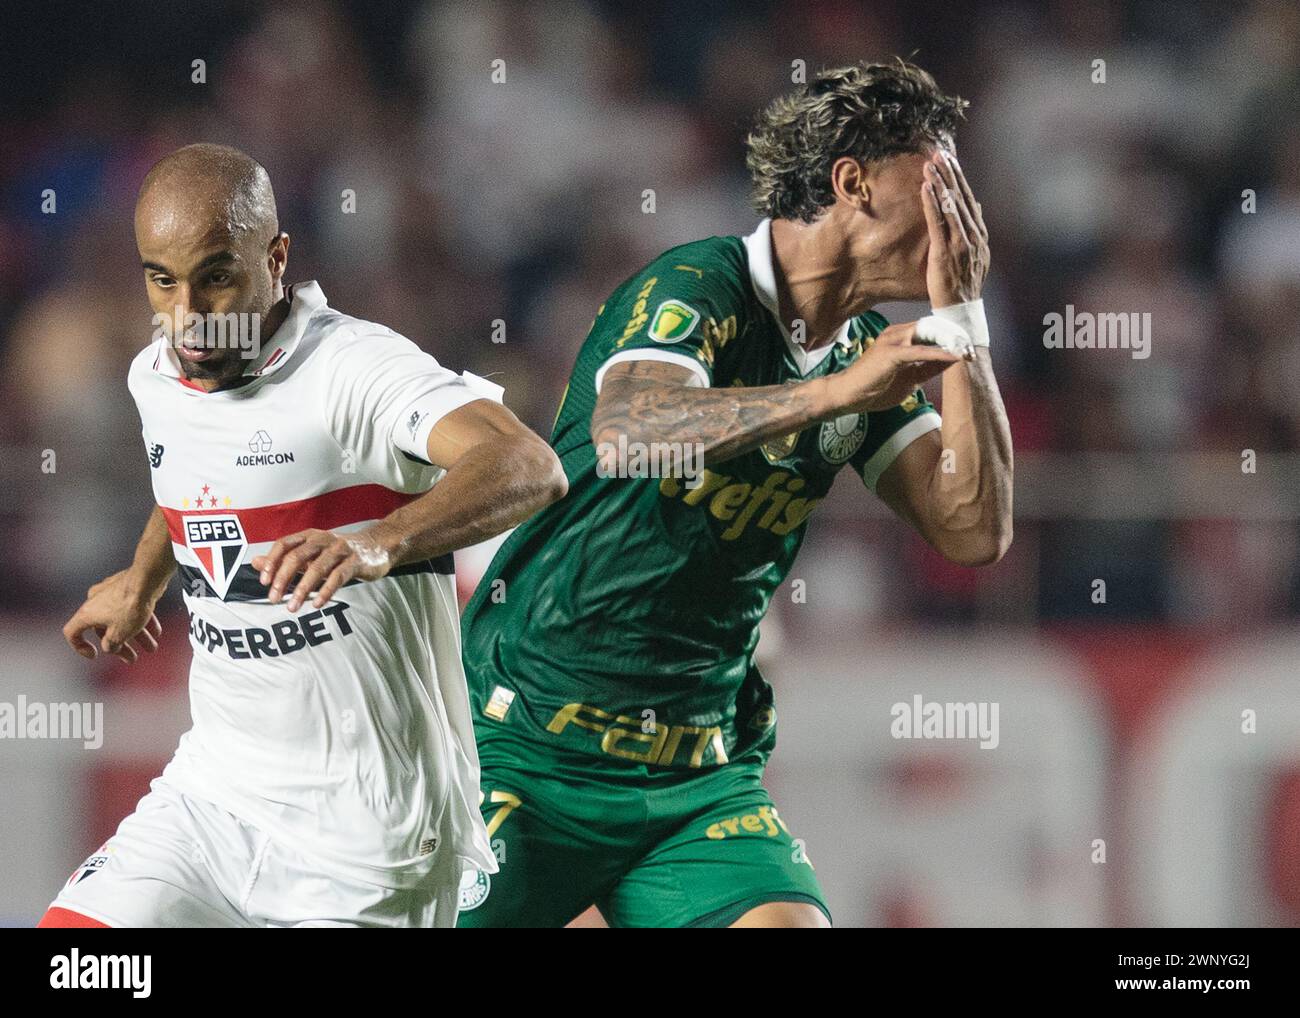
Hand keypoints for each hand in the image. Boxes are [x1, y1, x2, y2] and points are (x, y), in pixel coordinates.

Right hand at [63, 569, 163, 661]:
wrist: (147, 578)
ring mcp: (110, 592)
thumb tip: (110, 646)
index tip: (95, 654)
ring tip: (152, 648)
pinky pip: (131, 607)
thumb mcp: (119, 634)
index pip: (71, 633)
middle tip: (133, 658)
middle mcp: (94, 601)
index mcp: (86, 613)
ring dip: (136, 635)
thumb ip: (111, 645)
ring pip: (121, 619)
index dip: (80, 647)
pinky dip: (141, 620)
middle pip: (104, 629)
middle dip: (121, 645)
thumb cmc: (130, 606)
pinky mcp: (126, 586)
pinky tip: (156, 631)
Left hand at [251, 529, 393, 612]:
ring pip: (317, 568)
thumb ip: (284, 559)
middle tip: (274, 599)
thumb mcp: (311, 554)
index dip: (272, 561)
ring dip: (302, 589)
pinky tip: (317, 604)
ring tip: (293, 607)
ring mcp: (340, 550)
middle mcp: (323, 539)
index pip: (284, 544)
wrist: (378, 547)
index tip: (264, 581)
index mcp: (309, 536)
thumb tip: (255, 563)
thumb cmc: (339, 553)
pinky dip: (326, 591)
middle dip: (283, 579)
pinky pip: (338, 577)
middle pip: (297, 556)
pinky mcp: (356, 561)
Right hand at [830, 322, 963, 413]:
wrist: (848, 396)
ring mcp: (893, 341)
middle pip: (934, 327)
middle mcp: (897, 333)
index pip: (931, 330)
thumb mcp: (909, 379)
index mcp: (900, 336)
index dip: (951, 336)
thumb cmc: (874, 388)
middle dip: (955, 336)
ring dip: (951, 342)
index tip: (968, 346)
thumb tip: (949, 363)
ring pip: (930, 335)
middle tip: (973, 347)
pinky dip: (940, 354)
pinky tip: (955, 357)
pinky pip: (921, 351)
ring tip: (968, 351)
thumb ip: (927, 369)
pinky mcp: (891, 353)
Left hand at [923, 150, 989, 307]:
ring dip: (941, 183)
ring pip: (951, 206)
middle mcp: (973, 236)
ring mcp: (961, 244)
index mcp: (979, 235)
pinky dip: (932, 204)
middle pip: (961, 198)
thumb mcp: (973, 254)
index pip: (968, 200)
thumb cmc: (962, 284)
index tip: (949, 160)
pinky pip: (939, 223)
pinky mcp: (946, 253)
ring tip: (931, 164)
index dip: (959, 179)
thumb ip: (973, 229)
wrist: (961, 311)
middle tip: (939, 153)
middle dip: (950, 174)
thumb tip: (975, 205)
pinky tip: (926, 188)